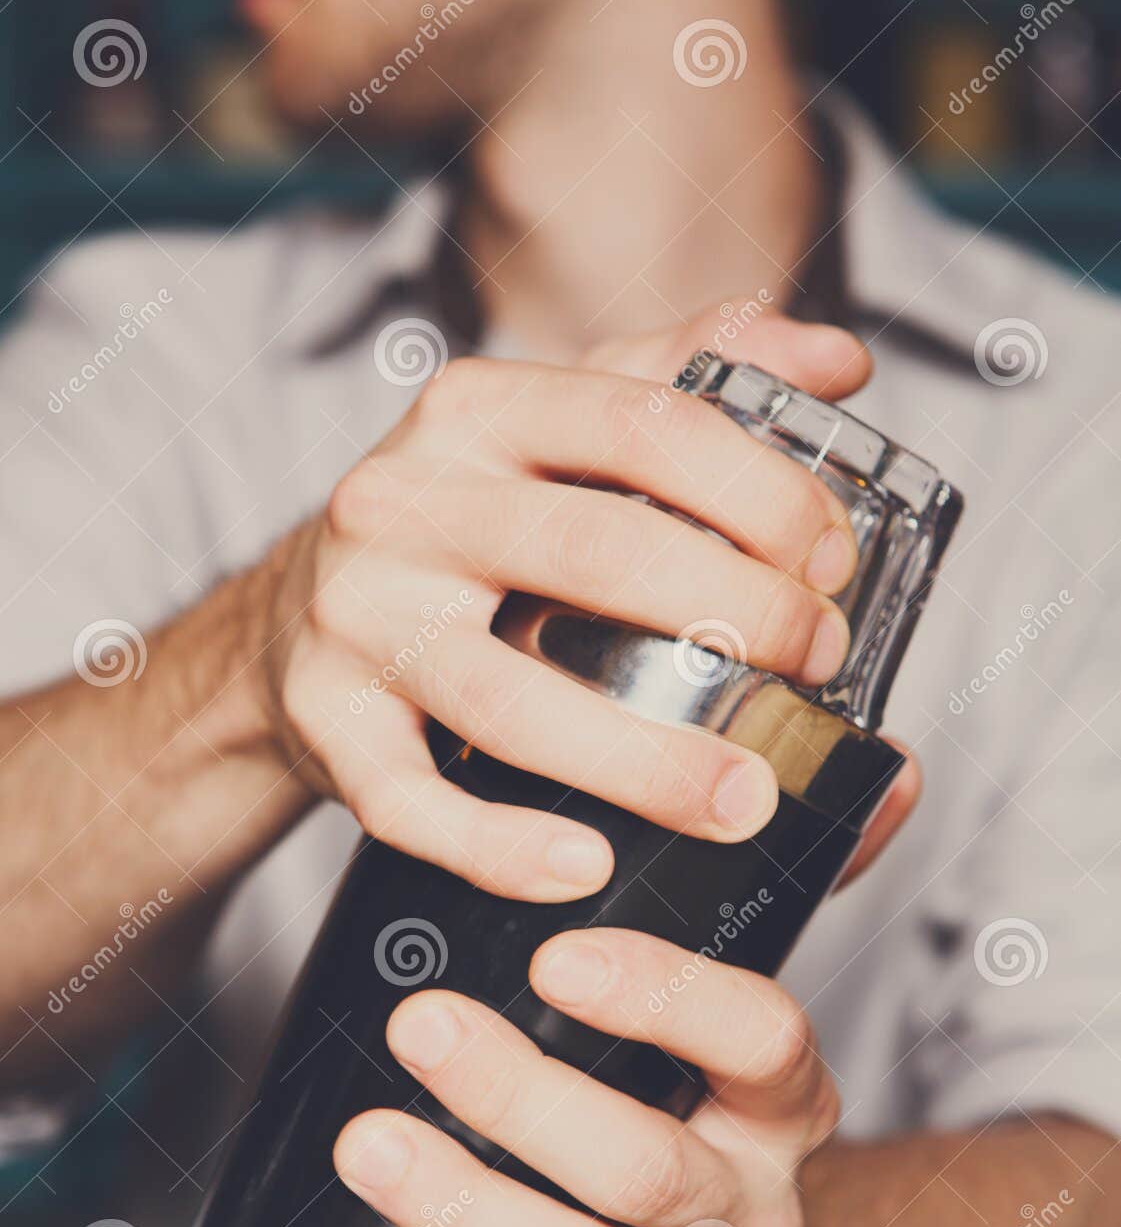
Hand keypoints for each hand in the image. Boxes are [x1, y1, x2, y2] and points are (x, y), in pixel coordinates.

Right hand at [257, 308, 872, 901]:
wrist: (292, 619)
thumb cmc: (460, 527)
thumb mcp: (559, 423)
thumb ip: (691, 375)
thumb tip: (837, 360)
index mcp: (477, 412)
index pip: (646, 425)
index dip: (764, 496)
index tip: (832, 564)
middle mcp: (403, 502)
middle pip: (596, 555)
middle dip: (737, 616)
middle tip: (814, 666)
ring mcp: (357, 620)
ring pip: (510, 700)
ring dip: (644, 763)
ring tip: (742, 800)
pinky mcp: (327, 724)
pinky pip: (412, 801)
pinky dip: (502, 845)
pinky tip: (586, 865)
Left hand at [334, 928, 842, 1226]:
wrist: (701, 1222)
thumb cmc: (672, 1084)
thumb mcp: (688, 1007)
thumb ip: (665, 936)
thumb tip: (668, 815)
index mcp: (781, 1100)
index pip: (758, 1041)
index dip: (661, 997)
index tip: (555, 958)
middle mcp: (747, 1203)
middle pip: (648, 1166)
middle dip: (521, 1099)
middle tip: (424, 1031)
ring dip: (468, 1208)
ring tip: (372, 1145)